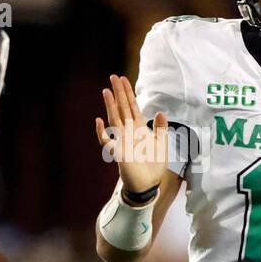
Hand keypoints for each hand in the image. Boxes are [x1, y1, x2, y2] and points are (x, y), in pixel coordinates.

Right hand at [95, 74, 167, 197]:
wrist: (149, 184)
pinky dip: (102, 132)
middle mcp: (128, 132)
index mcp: (138, 128)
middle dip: (118, 93)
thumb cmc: (154, 166)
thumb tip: (160, 112)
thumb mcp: (162, 144)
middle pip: (122, 108)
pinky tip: (98, 121)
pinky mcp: (118, 153)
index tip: (123, 79)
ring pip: (114, 119)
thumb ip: (161, 128)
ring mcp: (122, 141)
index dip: (128, 93)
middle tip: (113, 77)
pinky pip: (107, 141)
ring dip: (110, 106)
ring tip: (106, 91)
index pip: (132, 107)